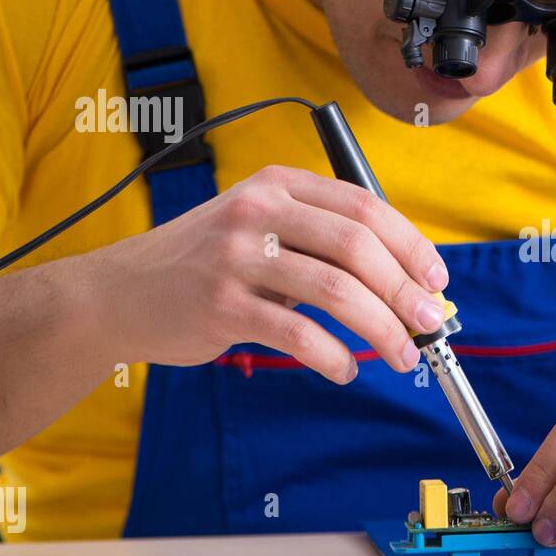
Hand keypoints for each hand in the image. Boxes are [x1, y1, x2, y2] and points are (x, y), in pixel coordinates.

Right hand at [90, 164, 449, 381]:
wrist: (118, 293)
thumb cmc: (205, 264)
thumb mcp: (260, 228)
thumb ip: (320, 241)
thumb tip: (404, 281)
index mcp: (278, 185)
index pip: (365, 207)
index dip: (411, 246)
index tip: (437, 281)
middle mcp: (259, 211)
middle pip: (358, 248)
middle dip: (404, 291)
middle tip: (428, 324)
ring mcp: (237, 256)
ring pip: (336, 292)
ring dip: (382, 330)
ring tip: (403, 354)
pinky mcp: (222, 304)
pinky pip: (299, 334)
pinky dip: (334, 358)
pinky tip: (345, 370)